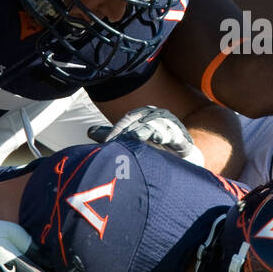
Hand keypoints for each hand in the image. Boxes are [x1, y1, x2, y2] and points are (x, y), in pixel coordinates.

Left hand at [89, 106, 203, 166]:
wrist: (180, 157)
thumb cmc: (153, 146)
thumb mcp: (132, 139)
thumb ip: (114, 135)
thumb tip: (89, 131)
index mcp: (145, 114)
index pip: (128, 119)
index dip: (117, 130)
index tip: (106, 143)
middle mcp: (158, 116)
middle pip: (141, 122)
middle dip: (129, 132)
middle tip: (118, 142)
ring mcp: (171, 126)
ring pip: (157, 126)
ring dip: (146, 130)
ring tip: (136, 136)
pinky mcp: (182, 138)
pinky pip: (175, 136)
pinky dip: (168, 136)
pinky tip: (159, 140)